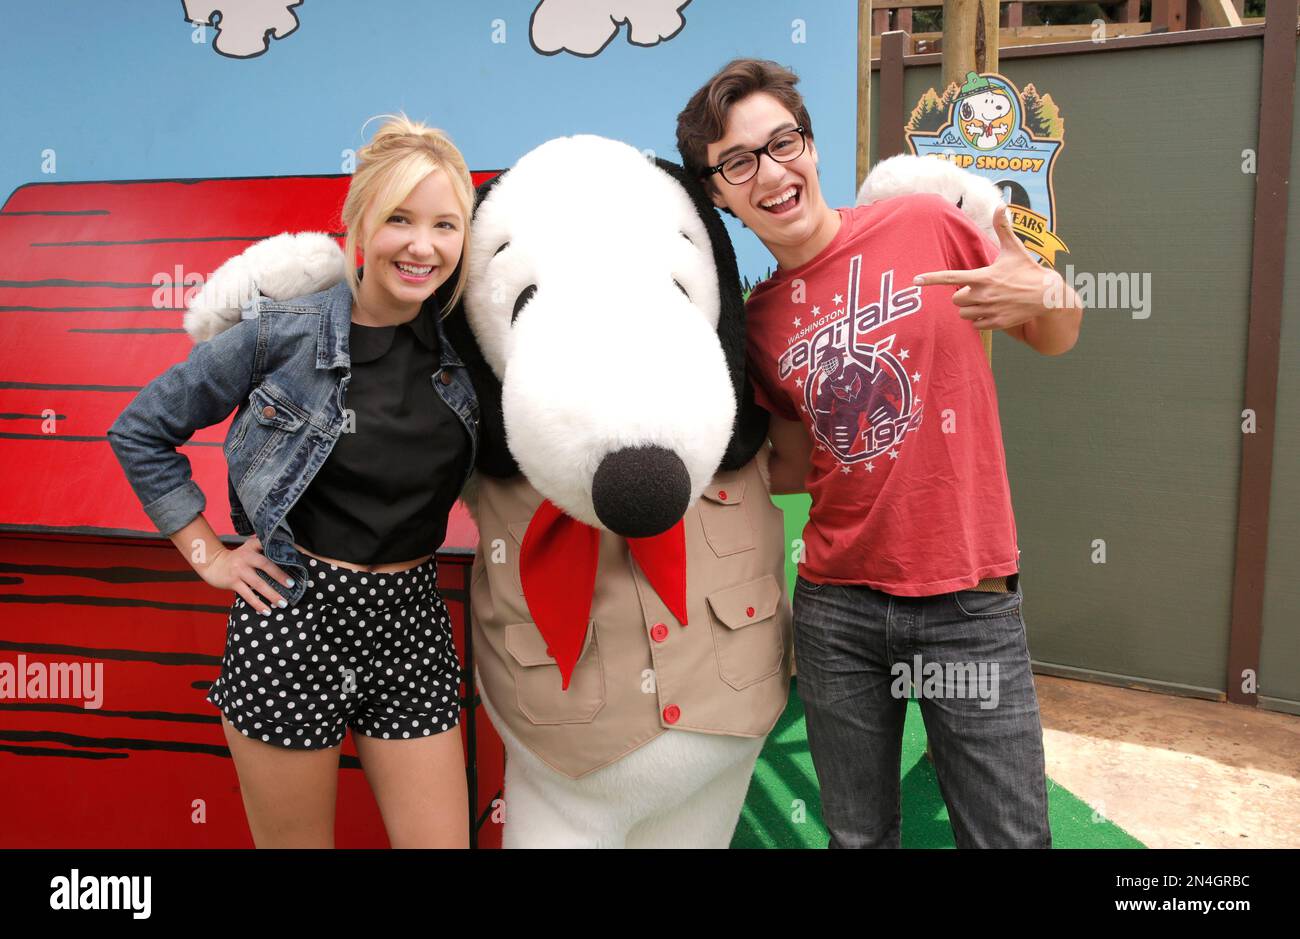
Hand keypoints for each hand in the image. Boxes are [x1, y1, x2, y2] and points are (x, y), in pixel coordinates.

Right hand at [201, 535, 294, 613]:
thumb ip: (263, 547)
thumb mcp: (249, 547)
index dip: (281, 558)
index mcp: (252, 547)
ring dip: (271, 595)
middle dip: (280, 577)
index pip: (269, 550)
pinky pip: (247, 595)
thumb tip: (287, 549)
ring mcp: (239, 571)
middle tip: (292, 586)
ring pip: (257, 584)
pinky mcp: (232, 582)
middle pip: (265, 566)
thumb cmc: (237, 557)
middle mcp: (246, 558)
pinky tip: (266, 611)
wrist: (213, 563)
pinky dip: (257, 604)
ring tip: (282, 603)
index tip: (294, 567)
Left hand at [913, 204, 1067, 332]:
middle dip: (962, 295)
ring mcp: (989, 311)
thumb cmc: (1028, 271)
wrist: (1047, 296)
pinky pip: (975, 325)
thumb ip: (1003, 228)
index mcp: (983, 277)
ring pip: (963, 314)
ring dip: (969, 309)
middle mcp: (983, 295)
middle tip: (977, 289)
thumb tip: (1001, 204)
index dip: (931, 279)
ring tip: (985, 300)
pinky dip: (979, 320)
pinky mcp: (996, 324)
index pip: (951, 277)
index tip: (915, 280)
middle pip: (955, 299)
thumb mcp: (1014, 249)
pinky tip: (992, 311)